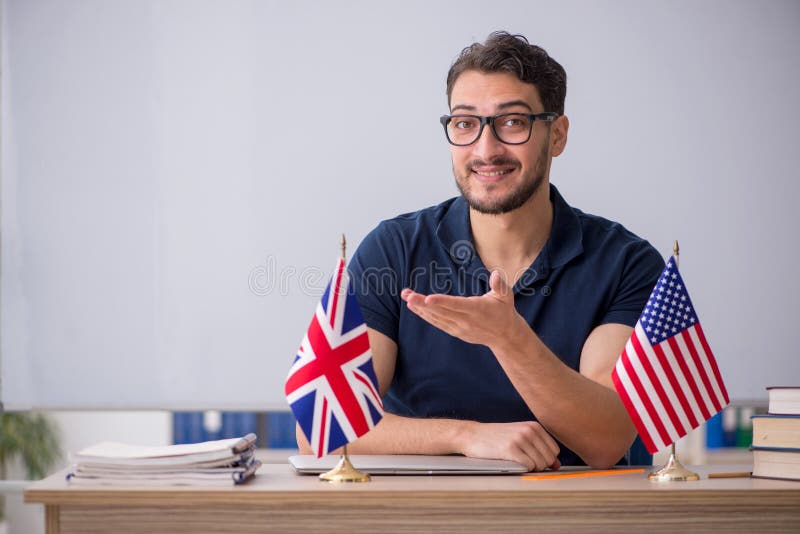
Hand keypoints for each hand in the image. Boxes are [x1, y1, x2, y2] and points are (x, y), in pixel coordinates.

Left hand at [401, 270, 526, 349]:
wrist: (504, 336)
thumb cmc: (504, 310)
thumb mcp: (506, 296)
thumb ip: (500, 285)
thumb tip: (495, 273)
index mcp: (477, 309)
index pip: (456, 305)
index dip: (441, 302)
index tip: (427, 298)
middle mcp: (466, 320)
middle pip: (441, 311)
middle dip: (422, 303)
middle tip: (407, 294)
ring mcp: (459, 328)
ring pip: (436, 318)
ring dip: (420, 308)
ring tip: (406, 297)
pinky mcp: (455, 331)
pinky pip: (437, 323)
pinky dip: (425, 315)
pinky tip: (414, 307)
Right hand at [458, 421, 560, 471]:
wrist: (472, 435)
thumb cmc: (496, 438)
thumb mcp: (520, 437)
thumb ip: (539, 448)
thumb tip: (557, 465)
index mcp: (534, 426)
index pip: (554, 450)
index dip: (546, 459)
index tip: (533, 460)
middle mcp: (529, 430)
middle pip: (549, 458)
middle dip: (540, 465)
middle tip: (524, 463)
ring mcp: (520, 439)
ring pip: (540, 464)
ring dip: (531, 468)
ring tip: (517, 462)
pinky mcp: (510, 449)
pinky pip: (529, 466)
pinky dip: (523, 469)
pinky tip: (513, 463)